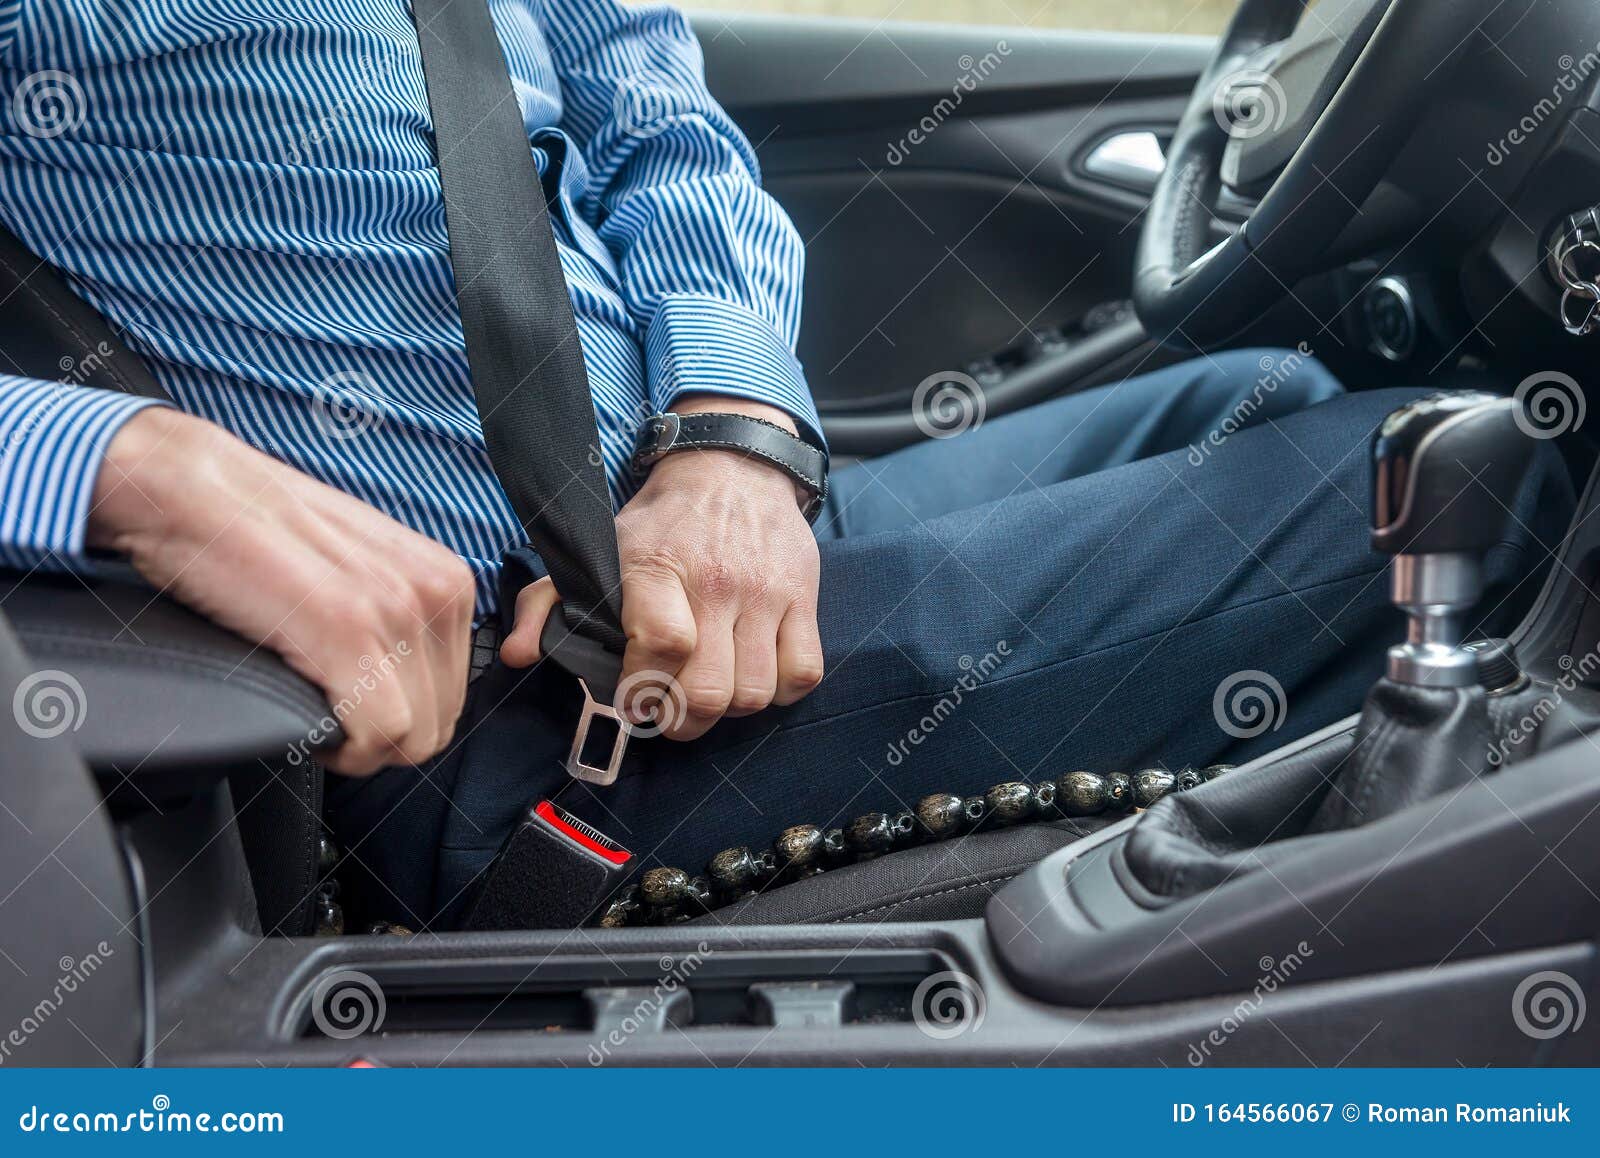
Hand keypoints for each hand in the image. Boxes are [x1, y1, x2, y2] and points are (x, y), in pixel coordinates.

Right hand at [89, 407, 476, 775]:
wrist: (191, 490)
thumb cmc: (260, 536)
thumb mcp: (362, 573)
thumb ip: (401, 620)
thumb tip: (410, 689)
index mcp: (448, 580)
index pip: (453, 696)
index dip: (401, 721)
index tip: (352, 710)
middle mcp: (438, 592)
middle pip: (438, 724)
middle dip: (382, 742)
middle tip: (328, 722)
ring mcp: (398, 611)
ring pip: (413, 738)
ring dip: (360, 748)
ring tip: (314, 718)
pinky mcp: (350, 632)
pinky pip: (378, 733)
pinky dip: (342, 750)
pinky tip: (306, 728)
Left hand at [502, 398, 823, 739]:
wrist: (734, 468)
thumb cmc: (664, 522)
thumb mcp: (600, 549)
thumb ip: (548, 603)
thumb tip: (518, 655)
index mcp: (658, 569)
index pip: (661, 645)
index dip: (642, 690)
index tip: (632, 703)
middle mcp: (716, 583)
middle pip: (707, 688)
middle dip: (682, 721)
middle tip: (670, 715)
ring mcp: (765, 594)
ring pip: (753, 692)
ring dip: (727, 710)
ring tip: (710, 697)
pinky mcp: (802, 599)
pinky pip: (802, 674)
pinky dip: (780, 690)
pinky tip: (754, 676)